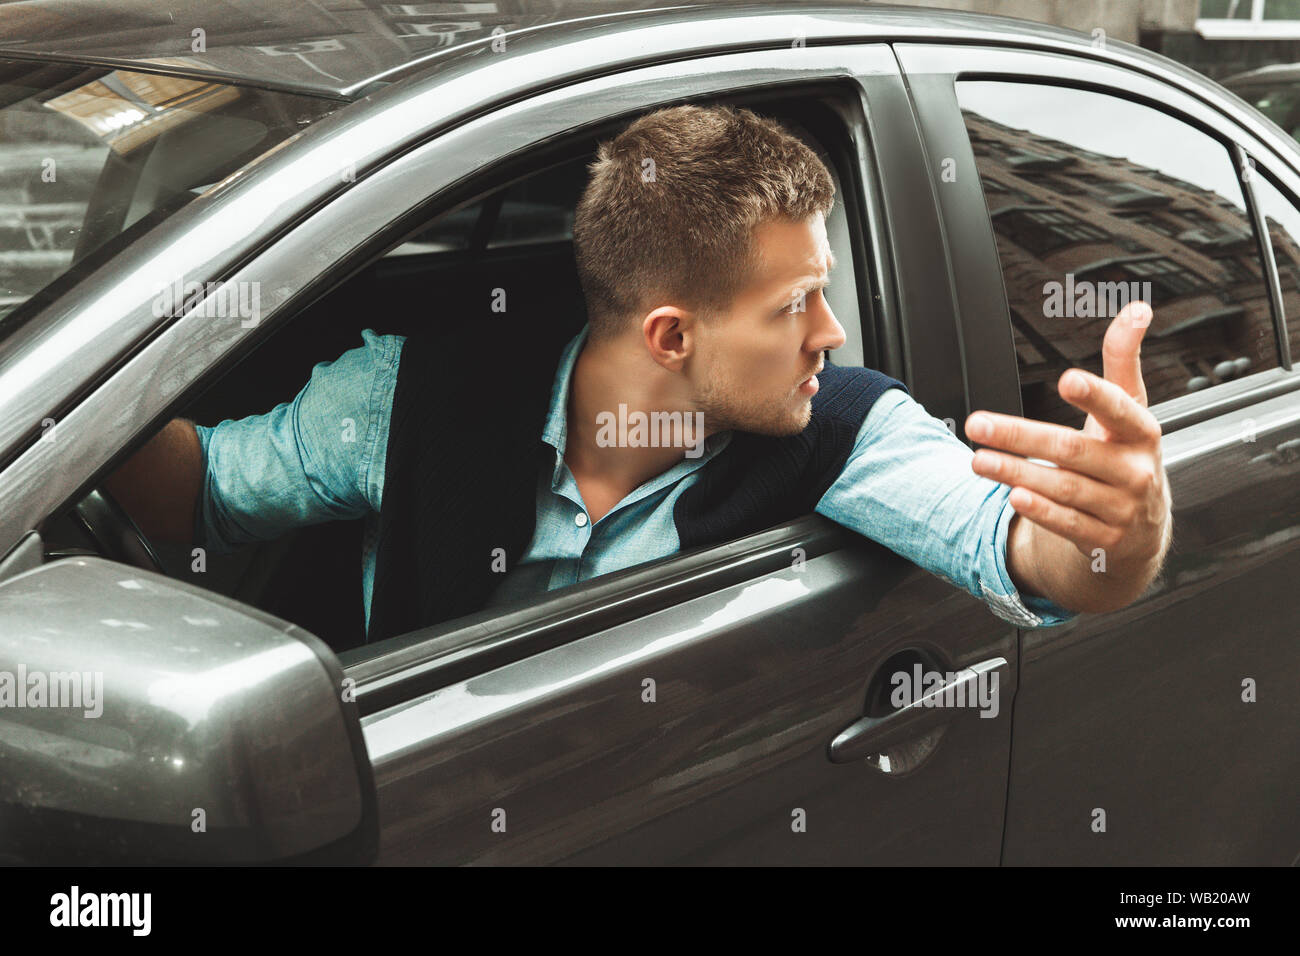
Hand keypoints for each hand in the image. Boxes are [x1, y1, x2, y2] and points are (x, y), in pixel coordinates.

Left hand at [964, 300, 1171, 565]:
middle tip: (977, 424)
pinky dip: (1041, 511)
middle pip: (1072, 450)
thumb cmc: (1125, 456)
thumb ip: (1123, 360)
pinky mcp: (1104, 540)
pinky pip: (1068, 523)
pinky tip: (1014, 495)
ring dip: (1017, 472)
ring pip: (1064, 488)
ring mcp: (1120, 508)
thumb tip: (1136, 308)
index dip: (1095, 395)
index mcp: (1140, 433)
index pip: (1120, 410)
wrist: (1141, 530)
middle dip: (1020, 436)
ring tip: (979, 460)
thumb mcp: (1130, 410)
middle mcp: (1134, 471)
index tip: (1066, 378)